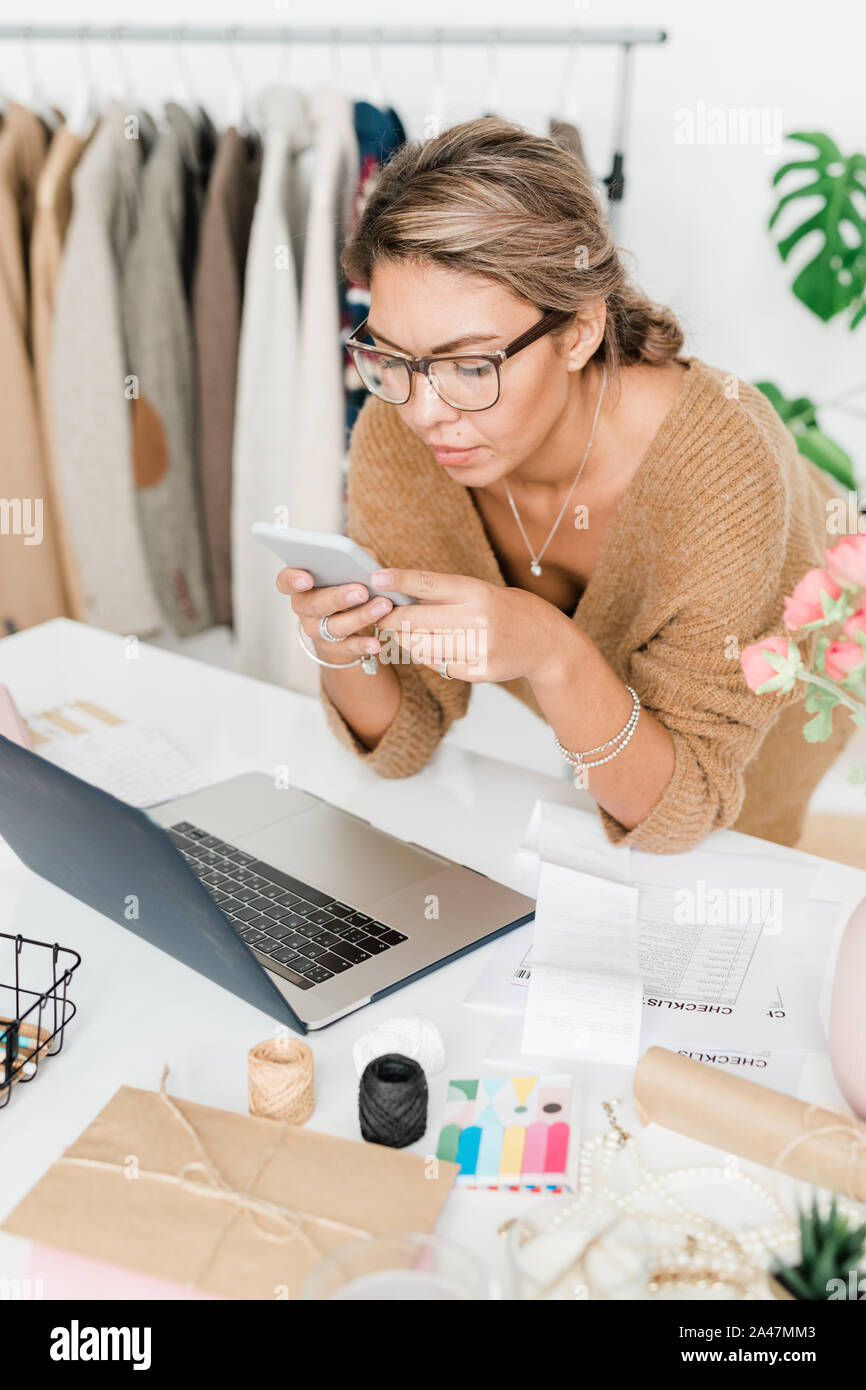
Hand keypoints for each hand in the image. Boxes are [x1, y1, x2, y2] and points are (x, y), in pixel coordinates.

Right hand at [275, 567, 392, 662]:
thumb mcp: (349, 566)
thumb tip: (364, 560)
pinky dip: (361, 645)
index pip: (286, 581)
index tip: (307, 578)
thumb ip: (353, 558)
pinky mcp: (331, 647)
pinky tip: (375, 643)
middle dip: (338, 598)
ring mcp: (315, 629)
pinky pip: (345, 648)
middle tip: (361, 591)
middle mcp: (303, 607)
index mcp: (301, 584)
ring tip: (382, 607)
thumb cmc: (346, 582)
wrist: (348, 617)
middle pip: (314, 604)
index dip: (293, 580)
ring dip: (359, 617)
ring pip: (333, 626)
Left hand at [369, 568, 576, 683]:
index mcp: (478, 592)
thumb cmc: (508, 611)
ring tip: (405, 633)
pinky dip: (429, 656)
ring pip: (421, 646)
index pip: (429, 584)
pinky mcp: (477, 671)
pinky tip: (437, 648)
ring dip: (406, 640)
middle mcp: (477, 619)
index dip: (399, 580)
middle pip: (416, 620)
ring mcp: (477, 649)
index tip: (376, 577)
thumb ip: (446, 596)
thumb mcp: (482, 592)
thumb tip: (400, 595)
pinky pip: (437, 664)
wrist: (546, 644)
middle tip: (380, 615)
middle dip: (391, 618)